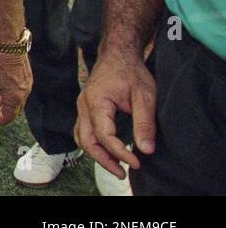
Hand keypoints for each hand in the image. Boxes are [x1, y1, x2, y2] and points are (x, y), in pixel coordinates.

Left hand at [0, 46, 31, 126]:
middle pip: (14, 109)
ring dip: (4, 103)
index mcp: (15, 96)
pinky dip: (9, 94)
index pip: (9, 116)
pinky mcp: (26, 75)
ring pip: (16, 99)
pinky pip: (19, 90)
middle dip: (1, 112)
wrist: (7, 40)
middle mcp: (24, 91)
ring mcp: (27, 83)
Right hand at [76, 51, 155, 179]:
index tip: (137, 163)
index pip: (104, 135)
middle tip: (123, 173)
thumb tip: (146, 150)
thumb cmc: (131, 72)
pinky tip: (108, 152)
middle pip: (85, 140)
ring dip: (97, 154)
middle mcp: (83, 106)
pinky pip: (83, 131)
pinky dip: (93, 145)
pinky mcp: (85, 109)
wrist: (117, 54)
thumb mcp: (144, 96)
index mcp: (96, 101)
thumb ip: (144, 123)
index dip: (119, 152)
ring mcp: (82, 107)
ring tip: (117, 166)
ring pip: (81, 137)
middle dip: (103, 160)